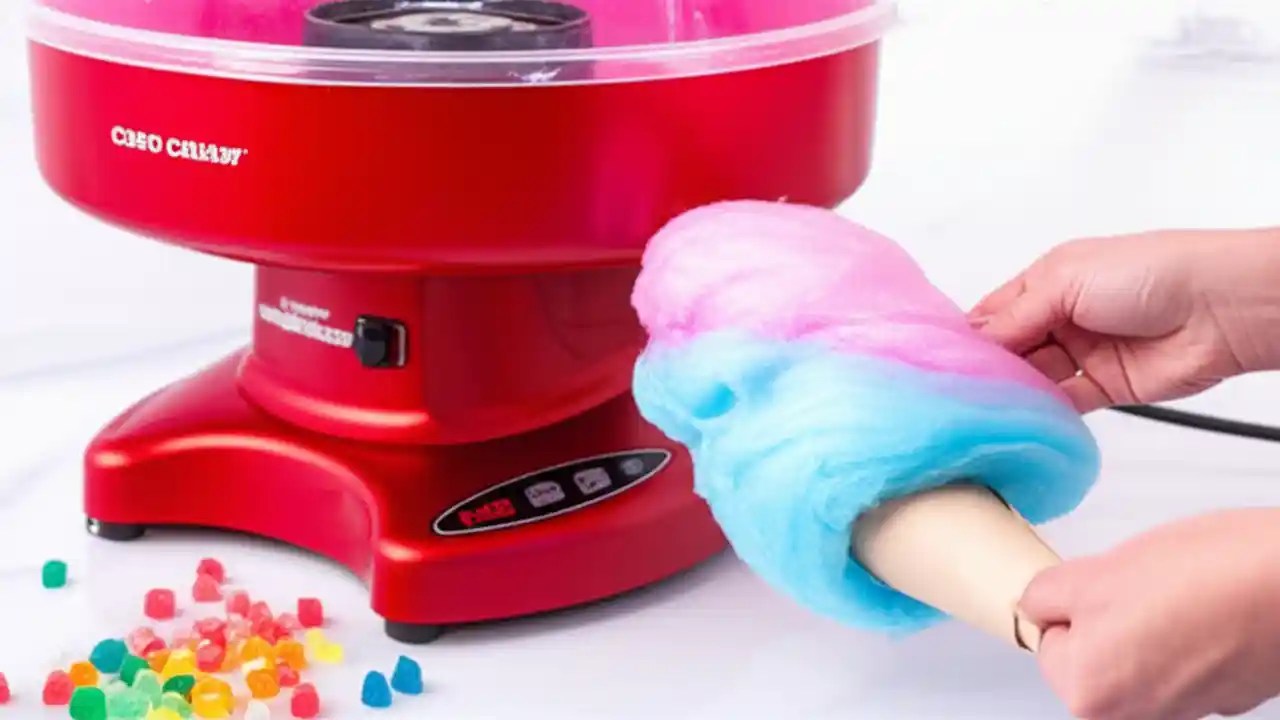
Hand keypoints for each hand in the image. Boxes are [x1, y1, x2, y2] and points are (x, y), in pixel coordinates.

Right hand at [968, 229, 1279, 411]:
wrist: (1218, 307)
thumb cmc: (1147, 272)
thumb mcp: (1064, 280)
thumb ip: (1014, 317)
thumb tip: (971, 343)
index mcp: (1047, 281)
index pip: (993, 313)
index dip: (967, 335)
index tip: (937, 359)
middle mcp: (1061, 316)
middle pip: (1009, 349)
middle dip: (984, 367)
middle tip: (951, 390)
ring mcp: (1083, 353)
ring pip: (1033, 378)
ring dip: (1011, 391)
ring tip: (979, 407)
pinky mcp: (1105, 387)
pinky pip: (1063, 403)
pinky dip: (1042, 411)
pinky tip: (1018, 417)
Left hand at [1020, 509, 1279, 719]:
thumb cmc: (1210, 578)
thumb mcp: (1095, 572)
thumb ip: (1047, 594)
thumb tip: (1035, 603)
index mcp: (1090, 694)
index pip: (1047, 640)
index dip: (1071, 600)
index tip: (1099, 583)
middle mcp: (1134, 717)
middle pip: (1093, 652)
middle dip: (1110, 614)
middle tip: (1143, 583)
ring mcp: (1184, 709)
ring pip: (1141, 653)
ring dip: (1152, 622)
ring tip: (1181, 592)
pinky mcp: (1223, 693)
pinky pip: (1186, 657)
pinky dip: (1192, 632)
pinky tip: (1209, 607)